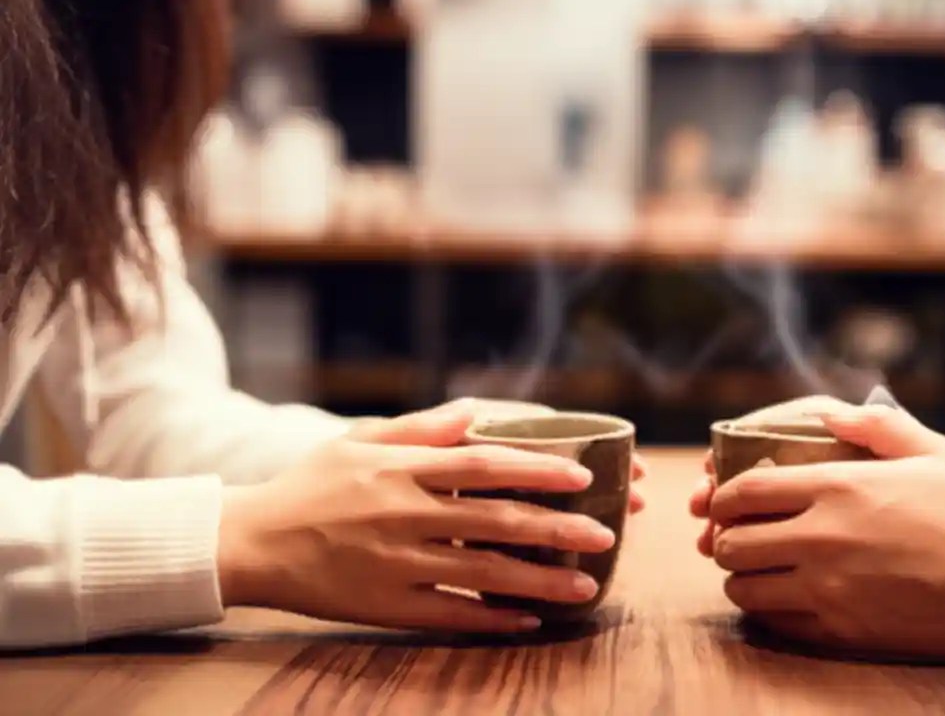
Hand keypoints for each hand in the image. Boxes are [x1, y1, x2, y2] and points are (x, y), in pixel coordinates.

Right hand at [217, 410, 617, 632]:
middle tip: (607, 534)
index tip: (583, 475)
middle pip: (496, 521)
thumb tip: (477, 411)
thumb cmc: (309, 486)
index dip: (538, 469)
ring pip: (483, 574)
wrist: (250, 542)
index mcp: (403, 470)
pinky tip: (531, 619)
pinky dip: (493, 618)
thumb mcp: (358, 441)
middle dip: (558, 528)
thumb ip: (421, 428)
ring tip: (586, 586)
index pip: (485, 465)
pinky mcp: (386, 606)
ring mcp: (397, 564)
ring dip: (540, 581)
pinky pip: (451, 614)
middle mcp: (405, 515)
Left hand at [710, 405, 944, 659]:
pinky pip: (776, 624)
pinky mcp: (844, 632)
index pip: (745, 493)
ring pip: (744, 589)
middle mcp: (823, 538)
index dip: (722, 498)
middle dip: (726, 540)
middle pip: (732, 543)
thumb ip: (877, 427)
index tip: (724, 504)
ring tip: (760, 572)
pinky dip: (769, 611)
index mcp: (838, 488)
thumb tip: (832, 415)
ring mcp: (830, 589)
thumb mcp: (933, 452)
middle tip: (740, 539)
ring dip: (743, 579)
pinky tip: (786, 600)